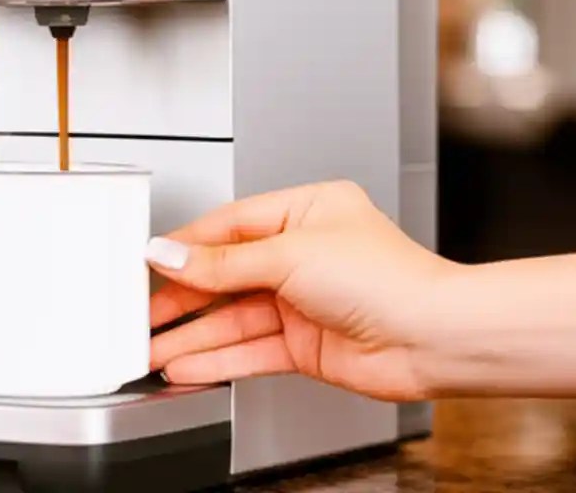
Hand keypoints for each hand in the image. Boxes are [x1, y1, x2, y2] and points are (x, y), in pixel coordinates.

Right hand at [145, 180, 457, 401]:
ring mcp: (303, 302)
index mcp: (305, 212)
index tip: (149, 260)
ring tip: (151, 346)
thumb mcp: (290, 256)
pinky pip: (248, 350)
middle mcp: (304, 255)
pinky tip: (186, 363)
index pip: (229, 226)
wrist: (434, 338)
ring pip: (233, 318)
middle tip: (141, 310)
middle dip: (182, 296)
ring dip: (191, 334)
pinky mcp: (304, 344)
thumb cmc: (390, 279)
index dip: (186, 246)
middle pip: (225, 275)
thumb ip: (222, 264)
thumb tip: (171, 255)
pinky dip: (216, 358)